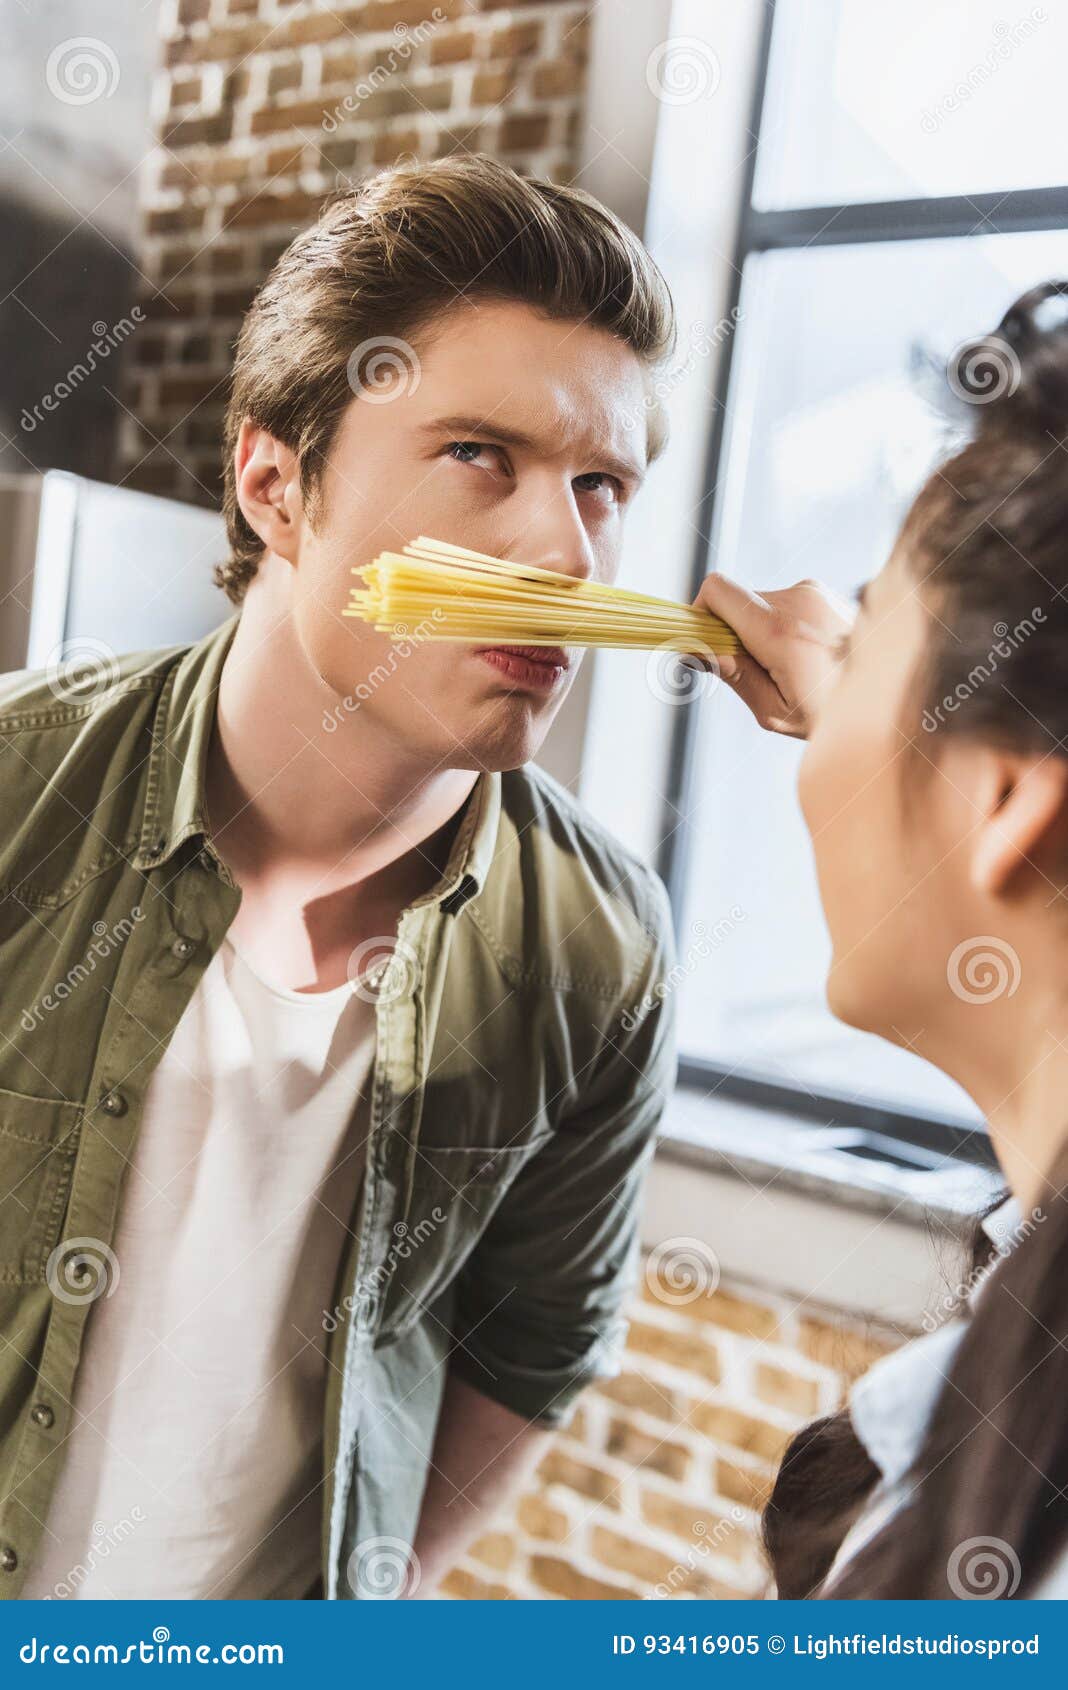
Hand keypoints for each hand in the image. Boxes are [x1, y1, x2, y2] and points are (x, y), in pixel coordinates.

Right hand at [693, 574, 854, 737]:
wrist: (896, 700)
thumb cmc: (835, 716)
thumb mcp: (776, 712)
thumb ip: (735, 676)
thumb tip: (699, 649)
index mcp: (781, 630)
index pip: (717, 590)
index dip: (698, 614)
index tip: (705, 644)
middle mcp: (798, 599)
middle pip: (736, 602)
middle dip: (734, 635)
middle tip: (760, 674)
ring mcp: (815, 592)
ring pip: (760, 605)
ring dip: (762, 634)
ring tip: (793, 669)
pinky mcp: (825, 592)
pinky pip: (783, 604)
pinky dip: (783, 628)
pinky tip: (809, 658)